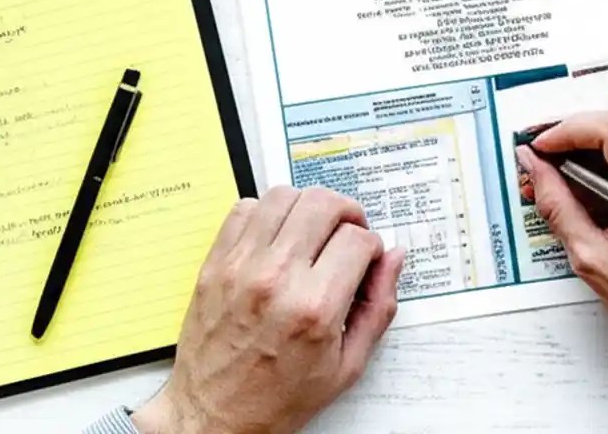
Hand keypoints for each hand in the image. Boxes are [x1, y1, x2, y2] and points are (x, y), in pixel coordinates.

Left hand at [131, 186, 406, 433]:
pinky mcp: (215, 263)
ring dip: (308, 206)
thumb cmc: (278, 397)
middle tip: (348, 233)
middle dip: (347, 212)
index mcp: (314, 308)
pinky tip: (278, 236)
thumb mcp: (347, 366)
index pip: (357, 239)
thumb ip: (379, 307)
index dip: (372, 245)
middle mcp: (276, 279)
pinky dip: (268, 212)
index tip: (367, 258)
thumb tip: (393, 258)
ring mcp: (240, 267)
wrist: (214, 414)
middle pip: (322, 204)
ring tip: (314, 230)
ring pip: (284, 195)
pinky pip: (244, 209)